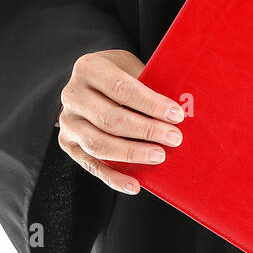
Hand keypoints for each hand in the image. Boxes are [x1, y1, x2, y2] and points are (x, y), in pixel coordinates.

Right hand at [57, 49, 184, 194]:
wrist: (89, 82)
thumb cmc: (118, 73)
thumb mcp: (130, 66)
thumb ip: (148, 82)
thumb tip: (183, 105)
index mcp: (89, 68)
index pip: (122, 89)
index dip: (150, 104)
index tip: (176, 114)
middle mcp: (72, 95)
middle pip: (111, 119)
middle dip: (146, 130)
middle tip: (174, 138)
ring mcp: (68, 122)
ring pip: (99, 144)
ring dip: (132, 154)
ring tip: (159, 156)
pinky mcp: (68, 144)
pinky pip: (91, 165)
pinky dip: (114, 178)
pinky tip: (135, 185)